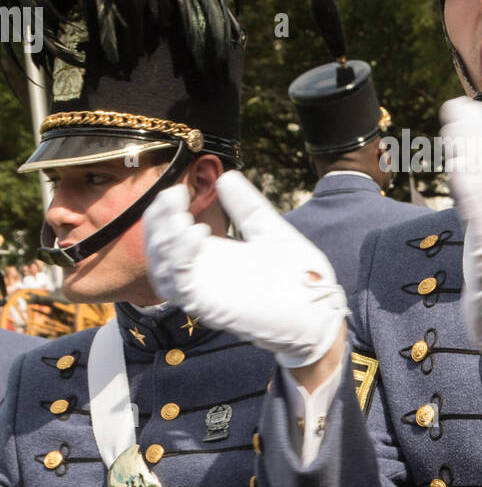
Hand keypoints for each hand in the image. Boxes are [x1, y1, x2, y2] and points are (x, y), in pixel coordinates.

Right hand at [144, 171, 347, 361]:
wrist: (318, 306)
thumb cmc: (295, 275)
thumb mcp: (268, 229)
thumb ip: (246, 206)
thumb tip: (226, 176)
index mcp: (210, 256)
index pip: (168, 235)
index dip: (164, 212)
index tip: (176, 188)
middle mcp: (201, 275)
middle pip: (157, 252)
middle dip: (158, 222)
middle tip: (172, 196)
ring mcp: (204, 294)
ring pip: (163, 272)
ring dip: (165, 242)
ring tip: (181, 218)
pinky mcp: (213, 309)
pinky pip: (183, 288)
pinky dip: (181, 261)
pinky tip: (198, 236)